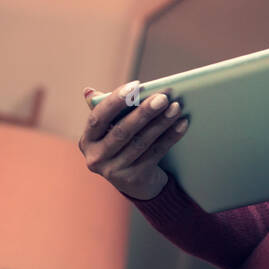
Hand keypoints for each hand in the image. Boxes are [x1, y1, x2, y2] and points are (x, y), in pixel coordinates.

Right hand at [78, 81, 187, 199]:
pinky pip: (156, 153)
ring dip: (161, 123)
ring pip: (141, 142)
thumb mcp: (111, 130)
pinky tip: (181, 123)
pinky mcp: (134, 178)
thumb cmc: (124, 145)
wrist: (137, 183)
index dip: (115, 101)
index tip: (135, 86)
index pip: (97, 118)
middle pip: (122, 131)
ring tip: (176, 107)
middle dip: (144, 112)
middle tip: (162, 97)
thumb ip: (106, 110)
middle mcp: (96, 158)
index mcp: (87, 141)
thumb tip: (89, 92)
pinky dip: (170, 137)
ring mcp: (115, 171)